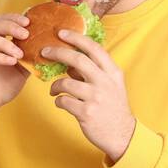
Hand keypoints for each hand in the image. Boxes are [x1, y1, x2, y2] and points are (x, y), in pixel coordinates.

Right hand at [0, 13, 31, 135]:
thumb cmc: (1, 85)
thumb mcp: (21, 70)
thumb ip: (30, 58)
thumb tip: (49, 50)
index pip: (0, 21)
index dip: (13, 18)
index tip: (28, 21)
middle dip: (10, 26)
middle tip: (26, 34)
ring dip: (5, 43)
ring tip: (20, 53)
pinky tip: (12, 61)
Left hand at [43, 29, 135, 162]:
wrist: (122, 134)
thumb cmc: (113, 107)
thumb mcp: (111, 85)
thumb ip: (94, 72)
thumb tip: (70, 62)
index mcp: (112, 72)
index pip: (94, 48)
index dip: (76, 38)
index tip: (61, 33)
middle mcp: (105, 82)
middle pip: (77, 60)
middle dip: (58, 52)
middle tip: (45, 52)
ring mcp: (95, 98)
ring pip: (66, 82)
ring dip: (55, 85)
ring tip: (54, 89)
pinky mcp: (86, 113)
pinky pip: (63, 101)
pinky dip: (58, 100)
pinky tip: (61, 103)